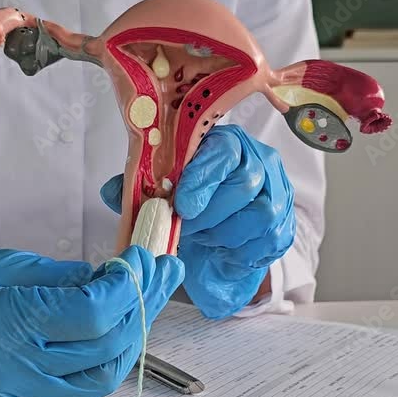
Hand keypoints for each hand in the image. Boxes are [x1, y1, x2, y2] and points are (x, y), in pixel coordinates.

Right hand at [0, 246, 183, 396]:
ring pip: (105, 374)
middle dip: (141, 305)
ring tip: (148, 297)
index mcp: (6, 325)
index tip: (142, 256)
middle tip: (159, 271)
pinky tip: (122, 326)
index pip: (92, 313)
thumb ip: (64, 276)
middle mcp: (17, 369)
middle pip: (107, 345)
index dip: (127, 285)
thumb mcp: (6, 265)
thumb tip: (116, 276)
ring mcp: (23, 395)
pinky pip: (86, 389)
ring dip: (134, 334)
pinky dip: (110, 358)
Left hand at [101, 125, 293, 318]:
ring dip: (223, 234)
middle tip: (186, 228)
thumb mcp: (160, 197)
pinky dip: (239, 252)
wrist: (215, 247)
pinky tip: (223, 250)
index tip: (181, 205)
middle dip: (209, 213)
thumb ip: (139, 191)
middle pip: (245, 183)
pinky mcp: (284, 228)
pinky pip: (267, 242)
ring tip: (204, 237)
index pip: (223, 152)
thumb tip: (113, 191)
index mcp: (227, 144)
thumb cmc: (189, 212)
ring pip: (259, 214)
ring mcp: (278, 195)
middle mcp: (261, 162)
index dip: (202, 178)